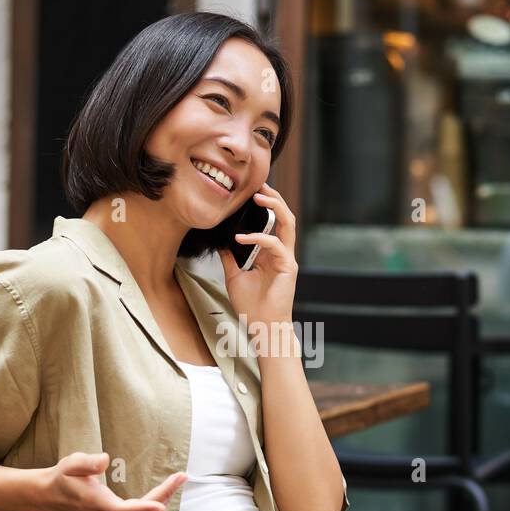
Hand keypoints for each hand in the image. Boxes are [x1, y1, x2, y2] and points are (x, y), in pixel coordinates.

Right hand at [35, 452, 185, 510]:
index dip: (145, 508)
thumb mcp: (71, 463)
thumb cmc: (62, 477)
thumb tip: (105, 458)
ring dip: (161, 506)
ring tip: (174, 486)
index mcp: (95, 505)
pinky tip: (161, 501)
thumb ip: (87, 461)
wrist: (49, 497)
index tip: (163, 502)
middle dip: (164, 497)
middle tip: (181, 478)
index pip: (124, 510)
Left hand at [216, 181, 297, 331]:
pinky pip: (275, 244)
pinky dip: (258, 238)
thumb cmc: (252, 306)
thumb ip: (230, 258)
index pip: (272, 222)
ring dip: (275, 206)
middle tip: (259, 184)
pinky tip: (241, 238)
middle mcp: (281, 253)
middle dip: (274, 197)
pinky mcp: (288, 267)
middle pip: (285, 216)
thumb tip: (221, 242)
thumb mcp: (234, 276)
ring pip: (288, 223)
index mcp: (271, 254)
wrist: (262, 326)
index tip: (251, 192)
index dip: (266, 205)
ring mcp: (287, 258)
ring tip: (260, 196)